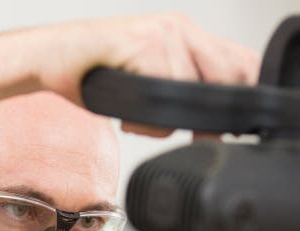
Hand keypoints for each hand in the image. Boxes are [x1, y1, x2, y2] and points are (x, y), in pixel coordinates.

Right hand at [33, 13, 259, 135]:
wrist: (52, 58)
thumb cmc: (96, 75)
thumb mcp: (151, 86)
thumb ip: (185, 96)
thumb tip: (218, 130)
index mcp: (187, 35)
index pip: (241, 61)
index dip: (247, 97)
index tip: (239, 127)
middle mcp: (180, 28)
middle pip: (232, 72)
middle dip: (218, 114)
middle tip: (200, 134)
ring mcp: (163, 33)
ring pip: (194, 88)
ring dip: (167, 120)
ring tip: (138, 120)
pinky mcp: (143, 44)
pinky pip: (165, 91)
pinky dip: (147, 117)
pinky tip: (126, 115)